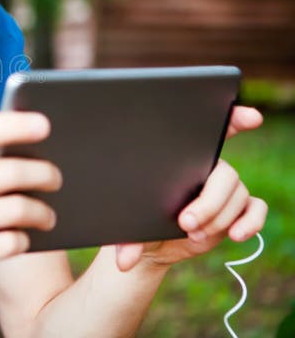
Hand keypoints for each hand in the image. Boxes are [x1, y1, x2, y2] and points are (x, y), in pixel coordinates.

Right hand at [0, 111, 61, 296]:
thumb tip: (17, 115)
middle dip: (44, 174)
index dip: (15, 126)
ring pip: (18, 210)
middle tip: (56, 178)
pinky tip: (26, 236)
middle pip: (10, 173)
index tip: (46, 124)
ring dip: (42, 212)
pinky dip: (26, 239)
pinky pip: (13, 242)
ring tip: (48, 214)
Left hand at [115, 106, 267, 271]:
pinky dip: (251, 222)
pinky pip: (255, 209)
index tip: (250, 117)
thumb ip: (126, 240)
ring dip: (218, 216)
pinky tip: (237, 235)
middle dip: (208, 200)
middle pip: (224, 173)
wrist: (149, 243)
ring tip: (192, 233)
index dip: (233, 118)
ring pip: (237, 195)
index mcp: (179, 156)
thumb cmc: (135, 221)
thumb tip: (123, 262)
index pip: (210, 129)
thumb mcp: (127, 226)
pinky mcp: (236, 211)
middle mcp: (206, 167)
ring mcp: (224, 189)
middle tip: (185, 222)